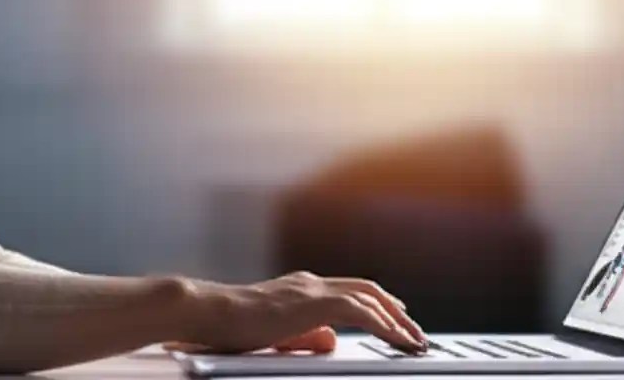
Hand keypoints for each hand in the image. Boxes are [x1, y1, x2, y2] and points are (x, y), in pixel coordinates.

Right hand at [169, 271, 426, 354]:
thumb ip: (305, 334)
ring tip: (413, 338)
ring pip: (368, 297)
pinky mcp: (313, 302)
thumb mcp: (276, 332)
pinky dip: (383, 323)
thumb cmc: (230, 325)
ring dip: (396, 318)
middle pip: (366, 289)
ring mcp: (312, 289)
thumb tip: (331, 340)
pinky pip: (360, 311)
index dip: (376, 302)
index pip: (348, 290)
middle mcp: (310, 283)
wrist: (210, 311)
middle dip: (394, 309)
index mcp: (300, 288)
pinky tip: (396, 336)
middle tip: (413, 329)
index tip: (395, 314)